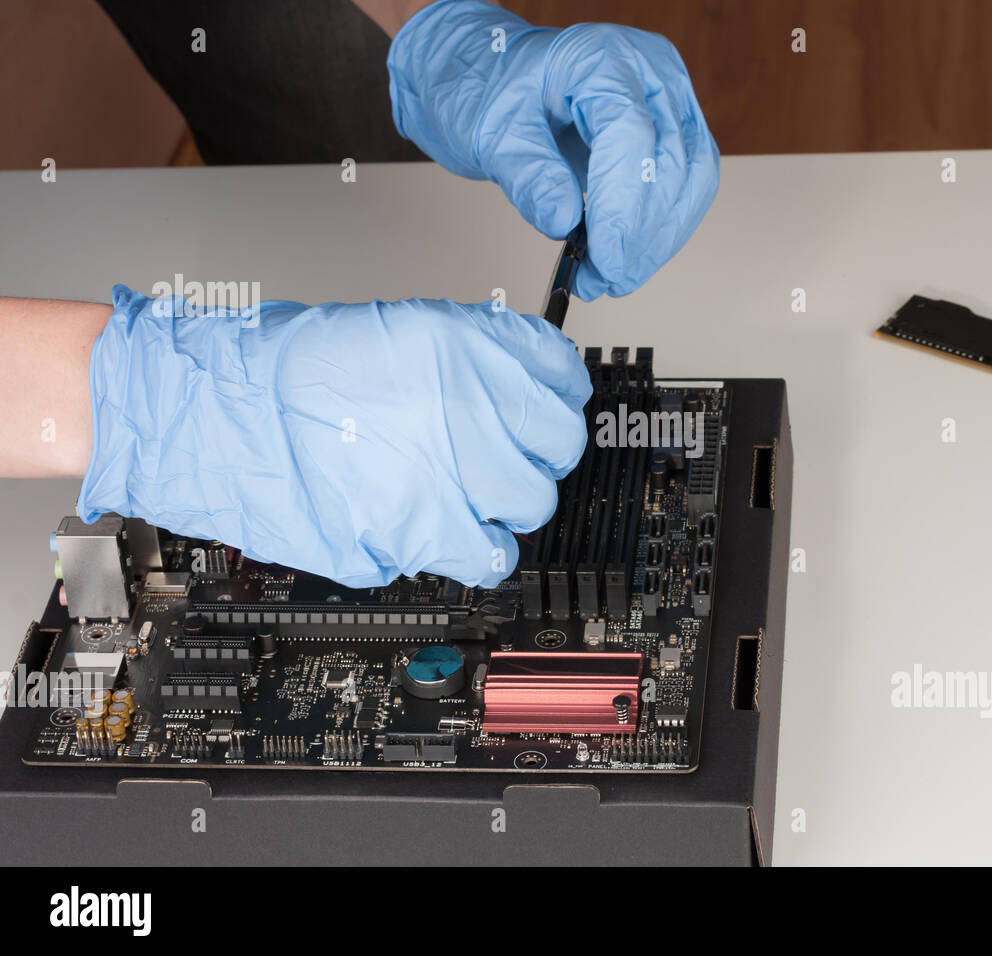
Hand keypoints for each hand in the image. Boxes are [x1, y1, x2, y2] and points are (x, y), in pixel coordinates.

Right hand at [78, 286, 590, 587]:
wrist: (218, 416)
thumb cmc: (287, 372)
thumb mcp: (398, 332)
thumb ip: (470, 359)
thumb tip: (520, 386)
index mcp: (465, 345)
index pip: (564, 379)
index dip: (554, 399)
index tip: (541, 413)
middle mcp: (468, 405)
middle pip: (558, 445)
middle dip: (533, 454)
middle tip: (500, 457)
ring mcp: (450, 473)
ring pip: (531, 505)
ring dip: (506, 503)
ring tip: (466, 495)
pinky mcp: (421, 534)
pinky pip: (489, 557)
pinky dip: (479, 550)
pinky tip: (453, 534)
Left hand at [387, 0, 719, 298]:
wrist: (496, 81)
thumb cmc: (493, 91)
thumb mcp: (492, 132)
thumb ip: (528, 176)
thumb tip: (562, 223)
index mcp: (601, 58)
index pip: (631, 134)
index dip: (622, 206)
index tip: (605, 260)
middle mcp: (649, 72)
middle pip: (672, 162)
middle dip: (640, 235)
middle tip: (602, 280)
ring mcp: (669, 101)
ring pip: (691, 181)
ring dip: (657, 242)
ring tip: (613, 278)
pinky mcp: (674, 133)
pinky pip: (686, 189)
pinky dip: (660, 232)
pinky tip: (627, 259)